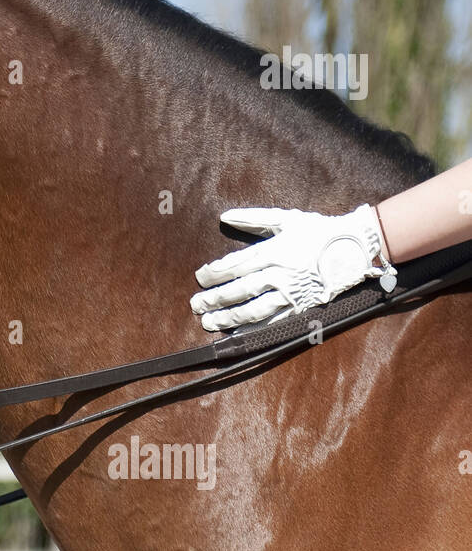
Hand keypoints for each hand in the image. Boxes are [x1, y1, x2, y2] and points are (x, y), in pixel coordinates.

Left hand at [191, 204, 395, 332]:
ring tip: (210, 323)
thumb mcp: (286, 219)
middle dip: (214, 299)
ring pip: (252, 310)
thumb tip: (225, 216)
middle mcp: (279, 275)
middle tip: (195, 305)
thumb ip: (253, 218)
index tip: (199, 278)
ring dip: (228, 318)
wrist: (356, 247)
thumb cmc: (319, 230)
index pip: (234, 265)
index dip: (214, 274)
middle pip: (239, 290)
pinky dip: (253, 329)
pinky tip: (238, 334)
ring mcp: (290, 294)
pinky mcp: (301, 308)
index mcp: (273, 252)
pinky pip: (273, 322)